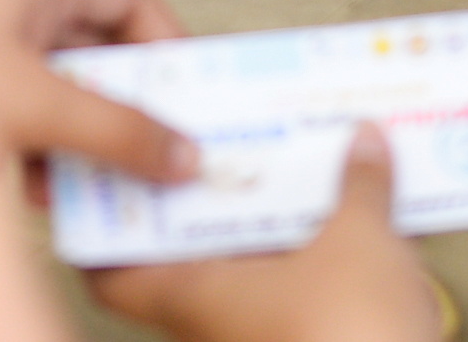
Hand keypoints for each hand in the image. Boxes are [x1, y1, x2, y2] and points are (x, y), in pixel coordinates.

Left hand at [0, 0, 197, 183]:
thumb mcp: (27, 102)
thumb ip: (113, 129)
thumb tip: (174, 150)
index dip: (169, 47)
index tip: (192, 98)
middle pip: (96, 45)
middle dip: (127, 103)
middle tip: (158, 148)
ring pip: (56, 86)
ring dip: (81, 135)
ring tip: (100, 179)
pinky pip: (18, 112)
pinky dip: (39, 149)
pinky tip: (42, 188)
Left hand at [87, 124, 443, 341]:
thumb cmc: (351, 335)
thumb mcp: (361, 242)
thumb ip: (358, 187)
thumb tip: (362, 144)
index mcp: (192, 297)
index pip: (109, 274)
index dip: (105, 227)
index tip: (121, 175)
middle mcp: (210, 330)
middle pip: (182, 262)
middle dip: (203, 205)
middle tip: (220, 149)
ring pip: (240, 282)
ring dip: (264, 232)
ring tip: (295, 172)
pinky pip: (288, 300)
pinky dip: (305, 264)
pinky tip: (345, 229)